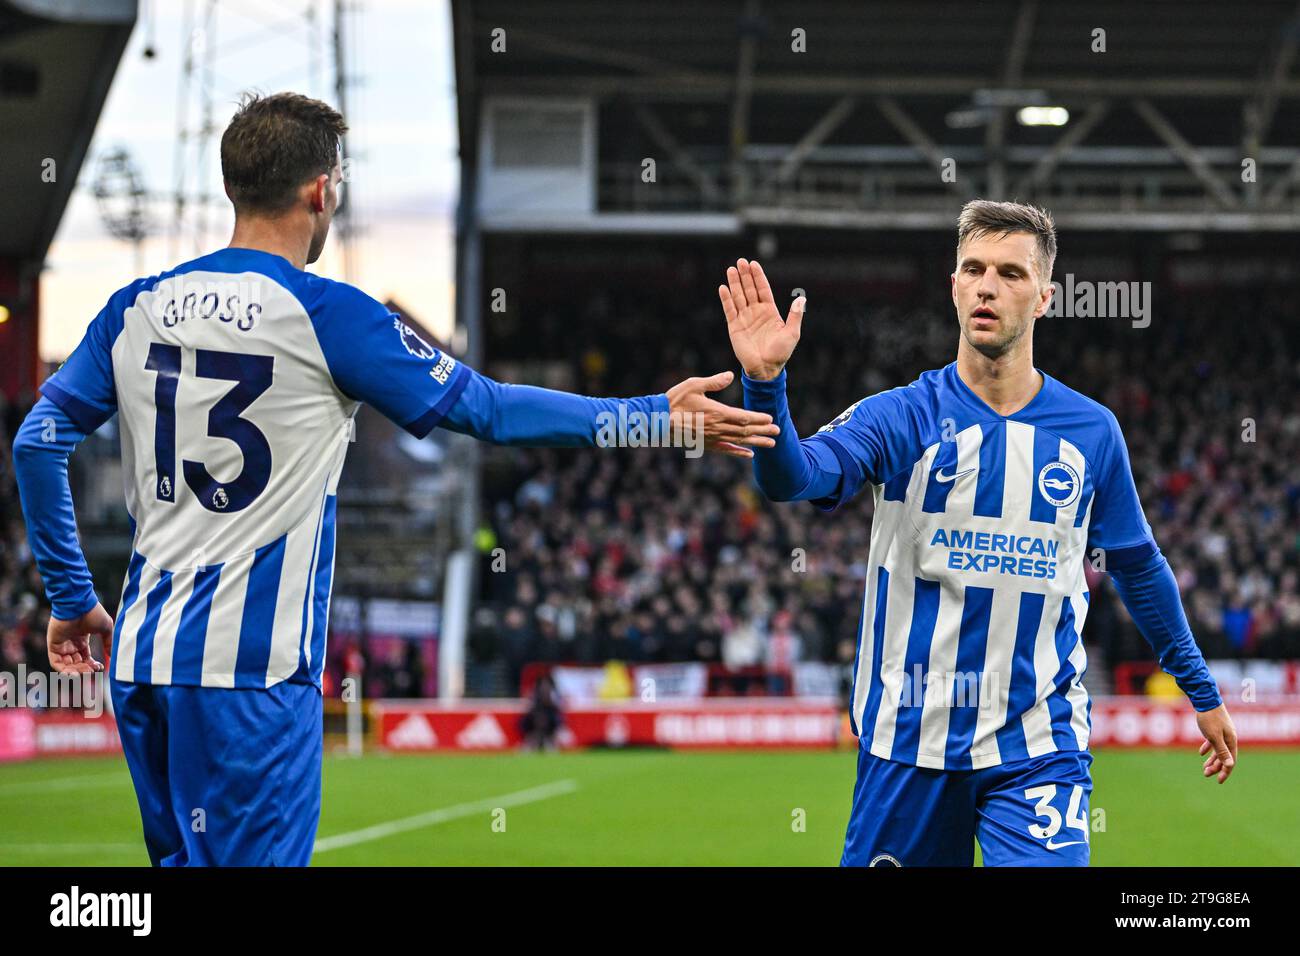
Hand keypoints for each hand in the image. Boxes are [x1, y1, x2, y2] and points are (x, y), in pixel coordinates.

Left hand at [47, 602, 113, 673]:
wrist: (79, 604)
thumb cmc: (93, 613)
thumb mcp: (106, 628)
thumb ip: (109, 642)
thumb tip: (112, 655)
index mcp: (82, 640)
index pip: (85, 658)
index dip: (92, 665)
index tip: (100, 667)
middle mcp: (71, 643)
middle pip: (76, 663)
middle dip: (84, 669)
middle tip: (92, 671)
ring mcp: (61, 644)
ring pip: (66, 665)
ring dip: (75, 671)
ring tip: (84, 672)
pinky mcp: (53, 644)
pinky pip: (55, 662)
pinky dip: (63, 669)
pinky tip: (72, 672)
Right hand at [666, 371, 778, 458]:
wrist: (658, 420)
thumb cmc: (675, 400)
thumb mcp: (693, 385)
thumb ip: (714, 382)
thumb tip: (731, 376)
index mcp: (717, 413)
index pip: (743, 417)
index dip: (758, 419)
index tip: (771, 419)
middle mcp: (717, 428)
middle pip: (745, 431)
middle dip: (763, 431)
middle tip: (778, 432)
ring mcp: (712, 438)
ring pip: (739, 441)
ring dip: (757, 442)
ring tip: (771, 444)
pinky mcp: (706, 444)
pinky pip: (726, 450)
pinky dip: (739, 452)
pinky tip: (750, 455)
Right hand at [717, 258, 804, 380]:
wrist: (766, 368)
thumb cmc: (781, 353)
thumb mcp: (792, 333)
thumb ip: (795, 315)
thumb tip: (802, 298)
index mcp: (770, 312)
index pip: (763, 289)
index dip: (758, 277)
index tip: (754, 264)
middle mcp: (756, 312)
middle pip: (749, 289)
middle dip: (745, 275)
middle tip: (740, 261)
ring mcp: (745, 318)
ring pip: (738, 296)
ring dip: (734, 283)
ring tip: (731, 269)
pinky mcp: (735, 327)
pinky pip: (729, 310)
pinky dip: (726, 299)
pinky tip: (723, 287)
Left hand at [1196, 704, 1237, 783]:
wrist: (1206, 699)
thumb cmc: (1209, 718)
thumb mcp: (1214, 736)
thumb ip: (1222, 751)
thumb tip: (1230, 765)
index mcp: (1231, 741)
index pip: (1230, 761)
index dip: (1225, 772)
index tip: (1218, 781)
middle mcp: (1229, 738)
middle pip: (1224, 757)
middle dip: (1216, 767)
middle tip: (1206, 774)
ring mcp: (1222, 733)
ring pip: (1218, 750)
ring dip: (1212, 760)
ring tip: (1204, 768)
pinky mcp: (1215, 728)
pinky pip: (1213, 742)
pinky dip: (1208, 748)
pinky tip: (1201, 753)